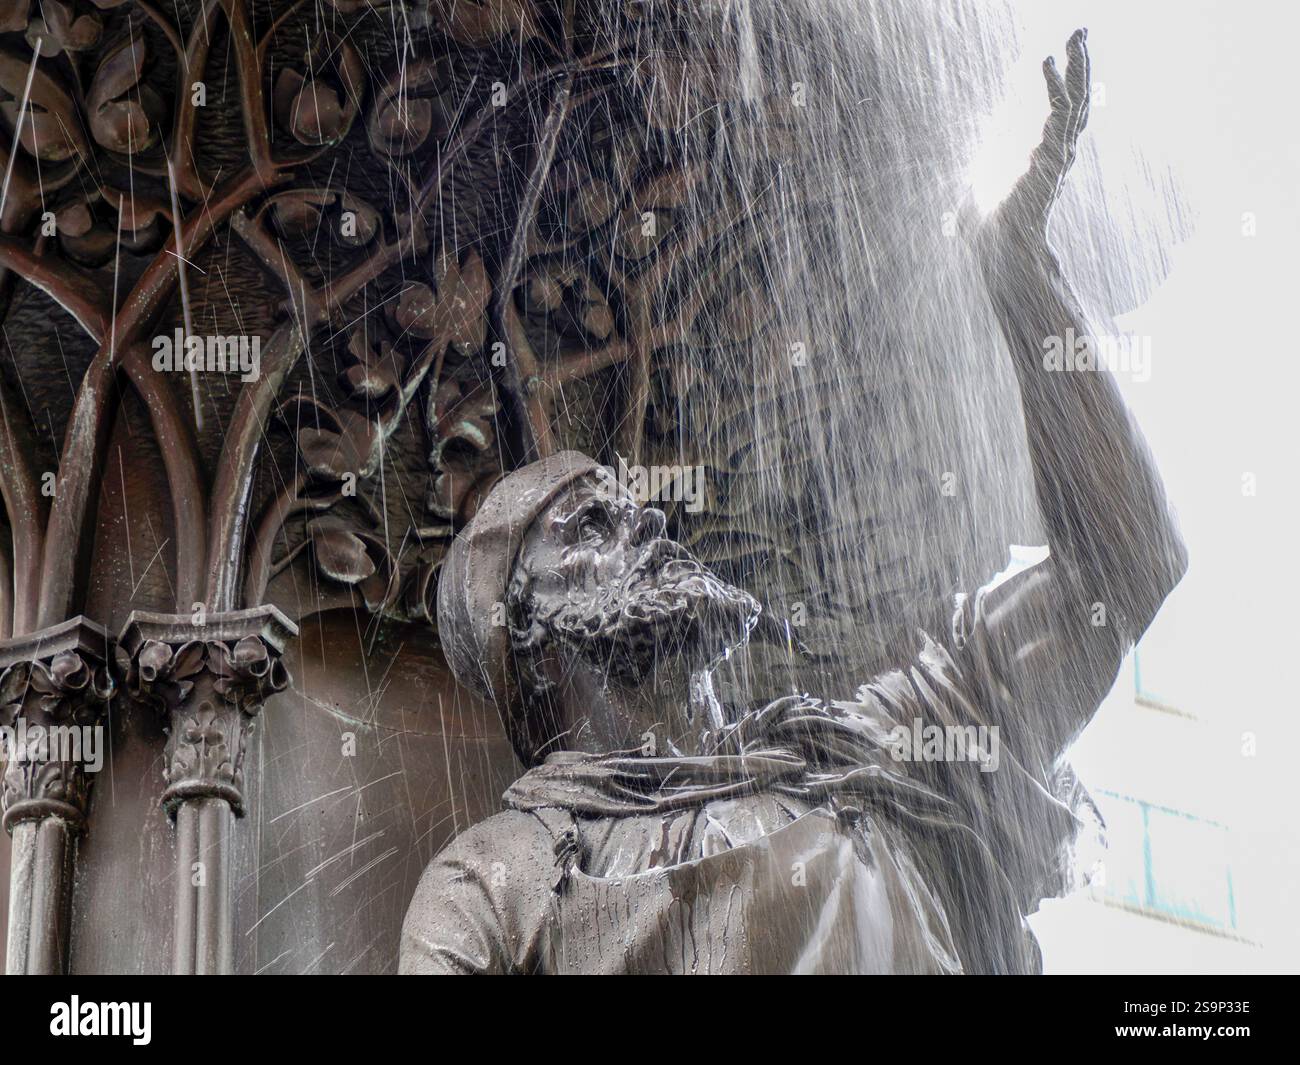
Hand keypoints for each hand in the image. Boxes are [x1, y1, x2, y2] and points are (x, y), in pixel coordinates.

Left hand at [980, 29, 1090, 260]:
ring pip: (1077, 100)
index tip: (1049, 61)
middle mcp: (1056, 153)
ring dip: (1078, 66)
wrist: (998, 251)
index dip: (1060, 89)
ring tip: (1077, 36)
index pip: (1060, 117)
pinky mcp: (1051, 155)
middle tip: (1079, 34)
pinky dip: (1055, 86)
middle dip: (1080, 67)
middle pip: (1077, 102)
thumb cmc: (987, 236)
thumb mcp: (972, 208)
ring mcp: (1057, 154)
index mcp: (1044, 161)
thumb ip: (967, 203)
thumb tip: (949, 216)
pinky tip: (1046, 63)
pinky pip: (1060, 112)